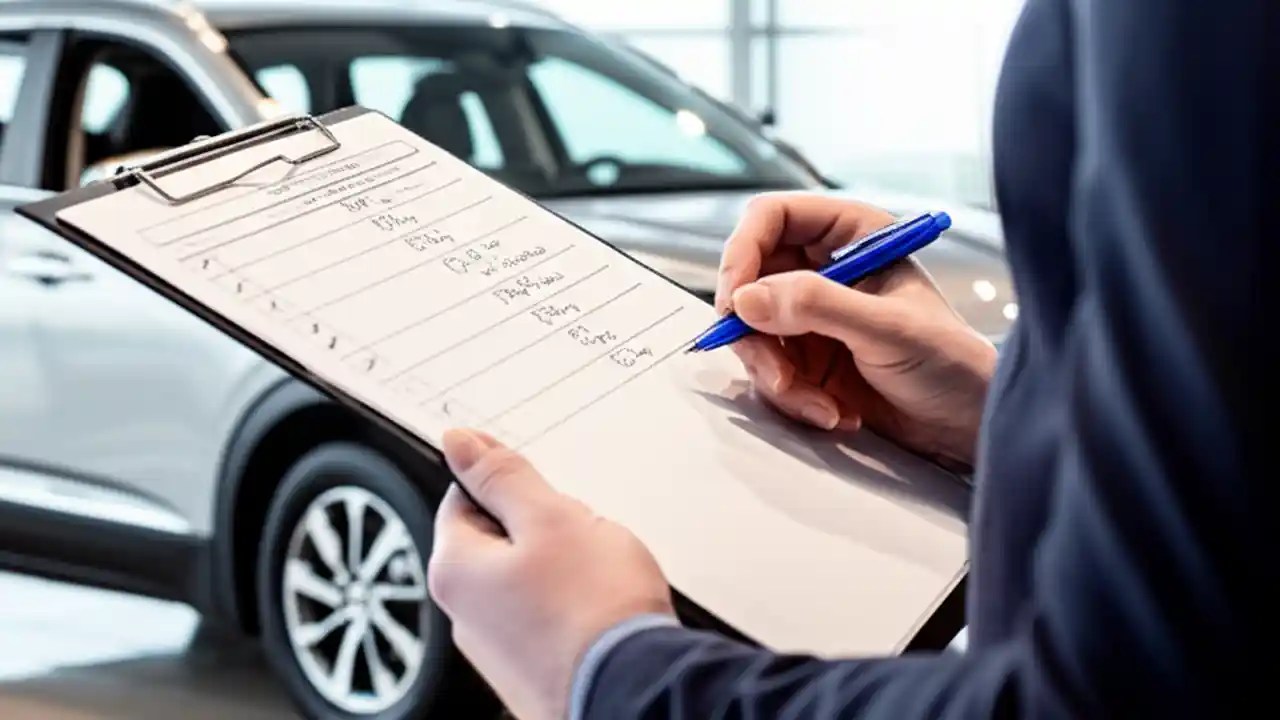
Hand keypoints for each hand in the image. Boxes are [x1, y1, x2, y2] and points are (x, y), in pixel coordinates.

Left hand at [428, 429, 674, 719]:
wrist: (634, 689)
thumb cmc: (595, 609)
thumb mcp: (551, 518)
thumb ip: (503, 477)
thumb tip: (460, 443)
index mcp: (455, 570)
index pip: (464, 498)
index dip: (509, 485)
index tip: (543, 491)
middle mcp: (465, 616)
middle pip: (499, 540)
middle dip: (543, 529)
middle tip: (580, 538)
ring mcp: (497, 650)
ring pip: (527, 579)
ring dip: (563, 568)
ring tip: (598, 578)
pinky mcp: (530, 671)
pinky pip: (547, 618)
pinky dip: (574, 607)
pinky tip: (601, 611)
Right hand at [716, 193, 996, 469]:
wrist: (966, 426)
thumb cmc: (950, 363)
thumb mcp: (886, 329)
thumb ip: (817, 306)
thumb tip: (748, 299)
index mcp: (849, 235)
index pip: (771, 219)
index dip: (743, 252)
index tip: (738, 300)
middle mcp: (822, 271)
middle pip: (748, 279)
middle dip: (755, 332)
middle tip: (775, 369)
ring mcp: (809, 319)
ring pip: (751, 334)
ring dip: (775, 376)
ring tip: (819, 402)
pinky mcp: (804, 362)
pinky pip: (767, 374)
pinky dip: (792, 399)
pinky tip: (834, 413)